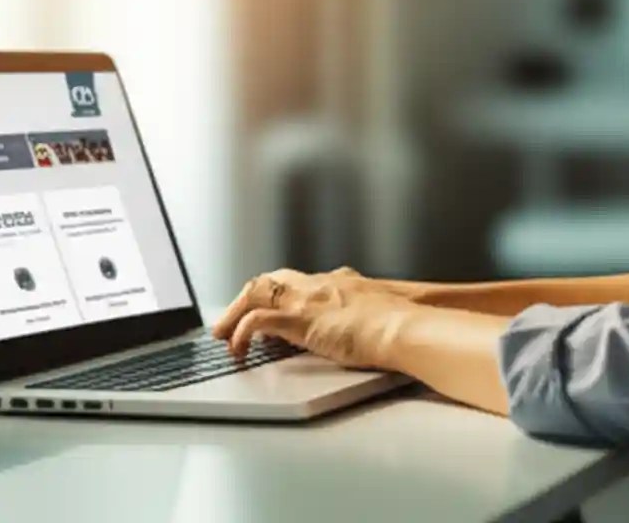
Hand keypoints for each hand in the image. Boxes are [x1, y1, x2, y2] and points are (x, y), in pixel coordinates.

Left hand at [212, 267, 417, 369]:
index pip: (298, 282)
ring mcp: (308, 300)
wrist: (405, 327)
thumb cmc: (402, 326)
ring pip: (256, 292)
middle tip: (230, 320)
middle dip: (247, 298)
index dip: (277, 295)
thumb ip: (366, 319)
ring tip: (222, 334)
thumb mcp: (380, 317)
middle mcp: (320, 285)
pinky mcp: (300, 319)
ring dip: (234, 313)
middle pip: (270, 280)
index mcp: (339, 283)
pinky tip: (238, 349)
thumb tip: (367, 333)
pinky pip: (256, 321)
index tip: (267, 310)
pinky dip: (241, 333)